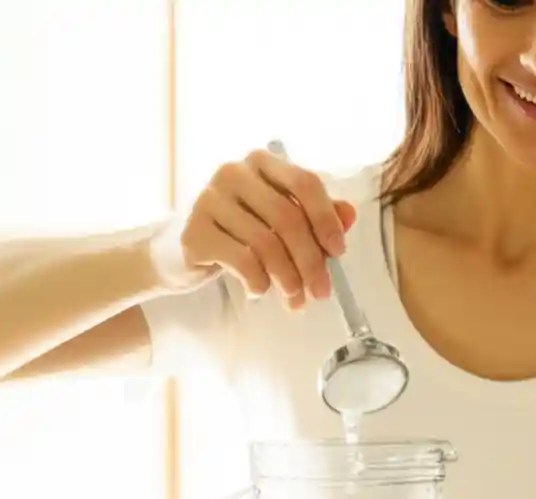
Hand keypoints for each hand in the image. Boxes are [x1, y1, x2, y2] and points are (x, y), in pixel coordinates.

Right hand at [151, 147, 356, 308]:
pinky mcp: (194, 230)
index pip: (305, 183)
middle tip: (321, 291)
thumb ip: (316, 216)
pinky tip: (259, 291)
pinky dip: (258, 281)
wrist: (185, 252)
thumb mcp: (283, 222)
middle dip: (311, 260)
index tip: (339, 252)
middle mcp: (233, 172)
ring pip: (265, 243)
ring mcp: (209, 199)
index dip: (326, 219)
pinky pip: (241, 260)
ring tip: (294, 298)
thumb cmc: (243, 232)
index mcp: (262, 162)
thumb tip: (349, 215)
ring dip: (288, 278)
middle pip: (287, 218)